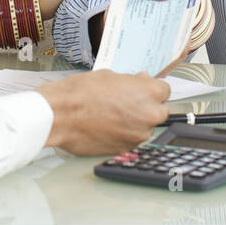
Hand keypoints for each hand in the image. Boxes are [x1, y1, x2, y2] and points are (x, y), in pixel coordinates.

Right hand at [36, 69, 170, 154]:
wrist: (60, 115)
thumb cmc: (80, 93)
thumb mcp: (110, 76)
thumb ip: (131, 82)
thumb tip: (140, 83)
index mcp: (148, 93)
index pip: (164, 90)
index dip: (150, 88)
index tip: (141, 89)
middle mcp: (149, 115)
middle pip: (159, 111)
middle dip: (146, 106)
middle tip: (126, 101)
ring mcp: (138, 135)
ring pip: (144, 127)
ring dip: (134, 121)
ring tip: (111, 114)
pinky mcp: (125, 148)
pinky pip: (131, 139)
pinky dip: (123, 133)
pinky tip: (106, 125)